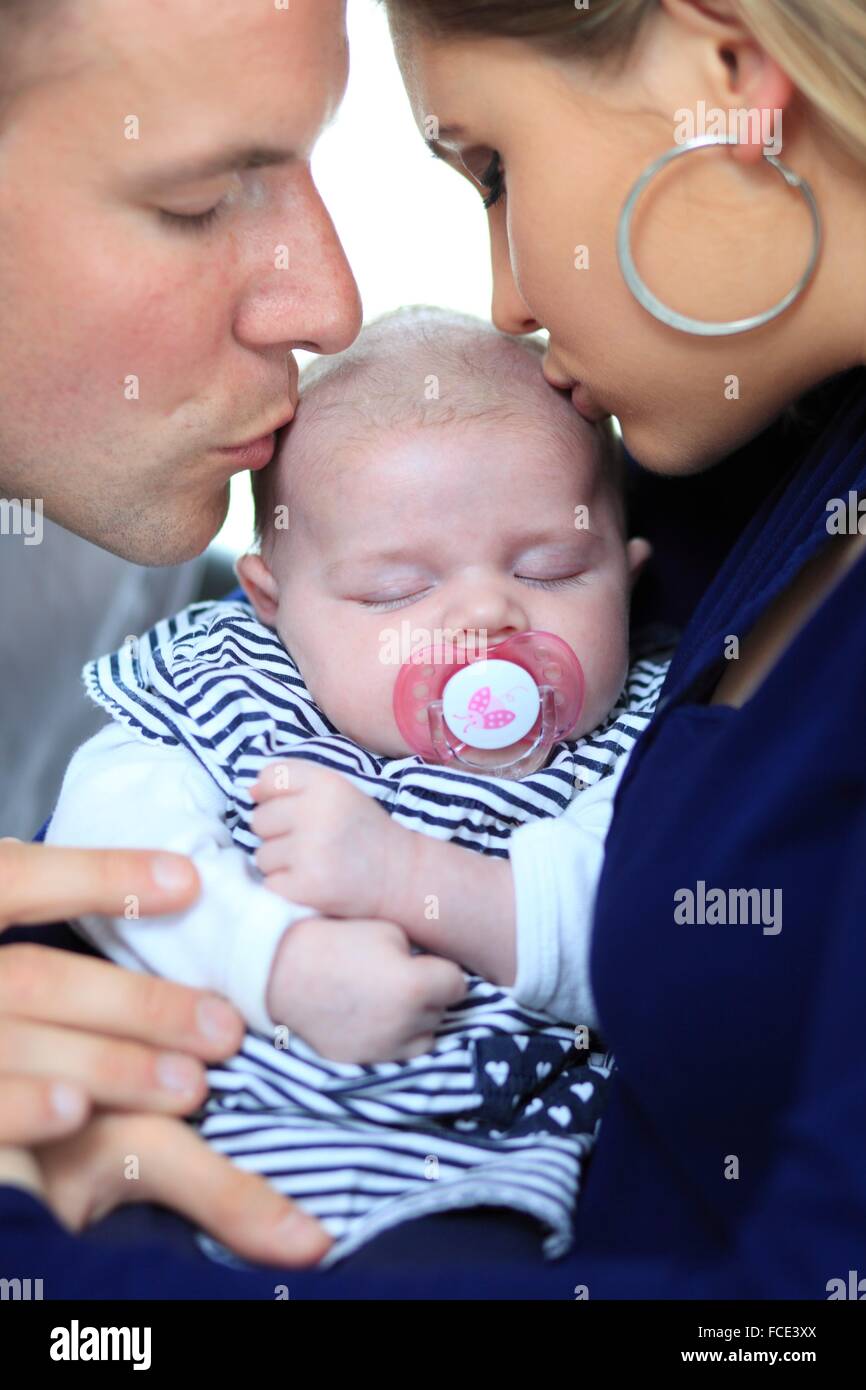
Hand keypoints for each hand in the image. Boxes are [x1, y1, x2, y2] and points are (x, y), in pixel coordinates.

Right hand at [0, 839, 328, 1263]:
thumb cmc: (3, 1035)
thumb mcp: (13, 975)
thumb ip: (48, 953)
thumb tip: (142, 887)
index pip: (14, 878)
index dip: (95, 875)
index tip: (190, 882)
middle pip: (34, 979)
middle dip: (136, 1003)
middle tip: (224, 1030)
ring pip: (16, 1043)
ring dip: (110, 1065)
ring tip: (191, 1086)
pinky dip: (27, 1107)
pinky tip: (76, 1111)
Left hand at [252, 760, 407, 920]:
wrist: (402, 877)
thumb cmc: (364, 833)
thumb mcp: (339, 793)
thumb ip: (297, 783)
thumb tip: (249, 791)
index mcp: (326, 784)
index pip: (269, 777)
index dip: (272, 796)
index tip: (293, 811)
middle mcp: (316, 813)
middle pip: (259, 819)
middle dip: (278, 834)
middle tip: (311, 843)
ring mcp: (310, 852)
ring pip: (262, 855)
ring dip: (281, 864)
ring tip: (314, 864)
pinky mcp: (305, 887)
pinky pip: (269, 883)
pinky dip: (285, 888)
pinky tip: (312, 883)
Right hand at [267, 915, 465, 1063]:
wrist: (277, 969)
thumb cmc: (333, 938)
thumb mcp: (387, 930)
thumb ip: (419, 953)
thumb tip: (431, 968)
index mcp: (415, 986)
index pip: (457, 984)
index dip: (442, 971)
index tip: (424, 964)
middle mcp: (405, 1024)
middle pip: (441, 1013)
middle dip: (428, 995)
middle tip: (400, 976)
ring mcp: (382, 1048)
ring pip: (423, 1039)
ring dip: (415, 1022)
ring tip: (389, 998)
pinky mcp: (360, 1061)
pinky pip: (393, 1054)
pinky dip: (390, 1038)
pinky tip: (370, 1015)